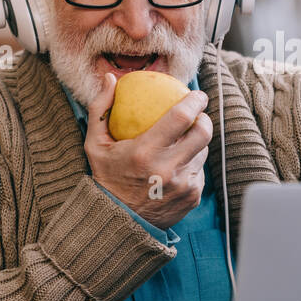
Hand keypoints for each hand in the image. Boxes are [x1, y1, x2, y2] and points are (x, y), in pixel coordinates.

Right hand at [83, 72, 212, 230]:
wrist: (117, 222)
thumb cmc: (106, 178)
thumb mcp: (95, 145)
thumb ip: (100, 109)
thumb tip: (111, 78)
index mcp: (145, 152)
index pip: (181, 117)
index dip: (195, 101)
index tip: (197, 94)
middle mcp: (168, 169)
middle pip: (202, 133)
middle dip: (204, 118)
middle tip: (198, 114)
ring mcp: (183, 185)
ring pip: (203, 152)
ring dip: (197, 143)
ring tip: (185, 140)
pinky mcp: (192, 197)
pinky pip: (199, 172)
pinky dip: (191, 165)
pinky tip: (180, 164)